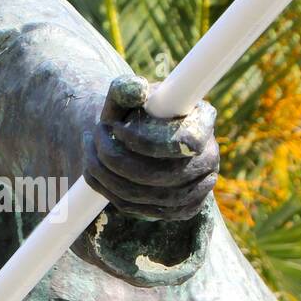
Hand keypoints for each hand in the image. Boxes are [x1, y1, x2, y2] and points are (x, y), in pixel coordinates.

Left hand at [85, 75, 217, 219]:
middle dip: (120, 160)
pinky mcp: (184, 209)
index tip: (115, 128)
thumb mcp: (124, 96)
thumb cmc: (128, 113)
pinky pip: (147, 211)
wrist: (127, 138)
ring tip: (90, 153)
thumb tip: (136, 90)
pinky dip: (115, 195)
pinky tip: (99, 174)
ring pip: (153, 197)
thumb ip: (125, 89)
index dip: (147, 141)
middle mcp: (210, 155)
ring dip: (112, 178)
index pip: (187, 141)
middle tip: (95, 140)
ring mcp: (201, 186)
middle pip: (167, 175)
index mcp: (203, 120)